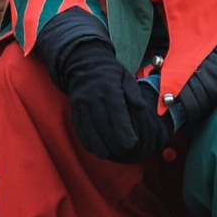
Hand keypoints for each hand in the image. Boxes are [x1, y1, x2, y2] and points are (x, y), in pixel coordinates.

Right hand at [58, 36, 171, 163]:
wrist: (83, 62)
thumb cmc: (110, 72)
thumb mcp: (126, 76)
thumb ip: (134, 93)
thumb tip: (142, 108)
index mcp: (109, 89)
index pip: (117, 115)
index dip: (124, 132)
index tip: (132, 144)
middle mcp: (93, 97)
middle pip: (103, 125)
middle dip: (114, 142)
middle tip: (124, 152)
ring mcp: (81, 104)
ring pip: (89, 129)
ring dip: (99, 145)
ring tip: (109, 154)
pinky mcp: (74, 109)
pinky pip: (79, 128)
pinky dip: (87, 140)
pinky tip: (95, 148)